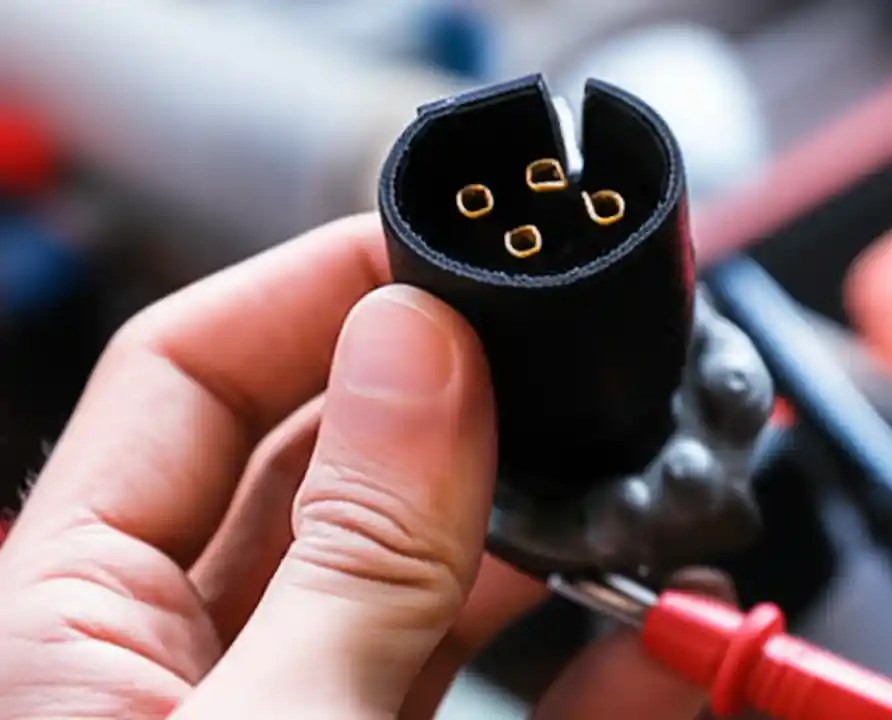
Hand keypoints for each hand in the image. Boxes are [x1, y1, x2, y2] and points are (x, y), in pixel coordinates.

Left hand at [0, 214, 718, 718]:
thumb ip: (352, 553)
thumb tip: (421, 347)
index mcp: (76, 622)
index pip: (186, 379)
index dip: (314, 293)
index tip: (446, 259)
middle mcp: (191, 661)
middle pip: (340, 471)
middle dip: (473, 412)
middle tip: (578, 364)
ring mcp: (309, 718)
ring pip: (440, 584)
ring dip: (560, 536)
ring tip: (650, 484)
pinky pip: (514, 704)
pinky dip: (599, 673)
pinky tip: (666, 638)